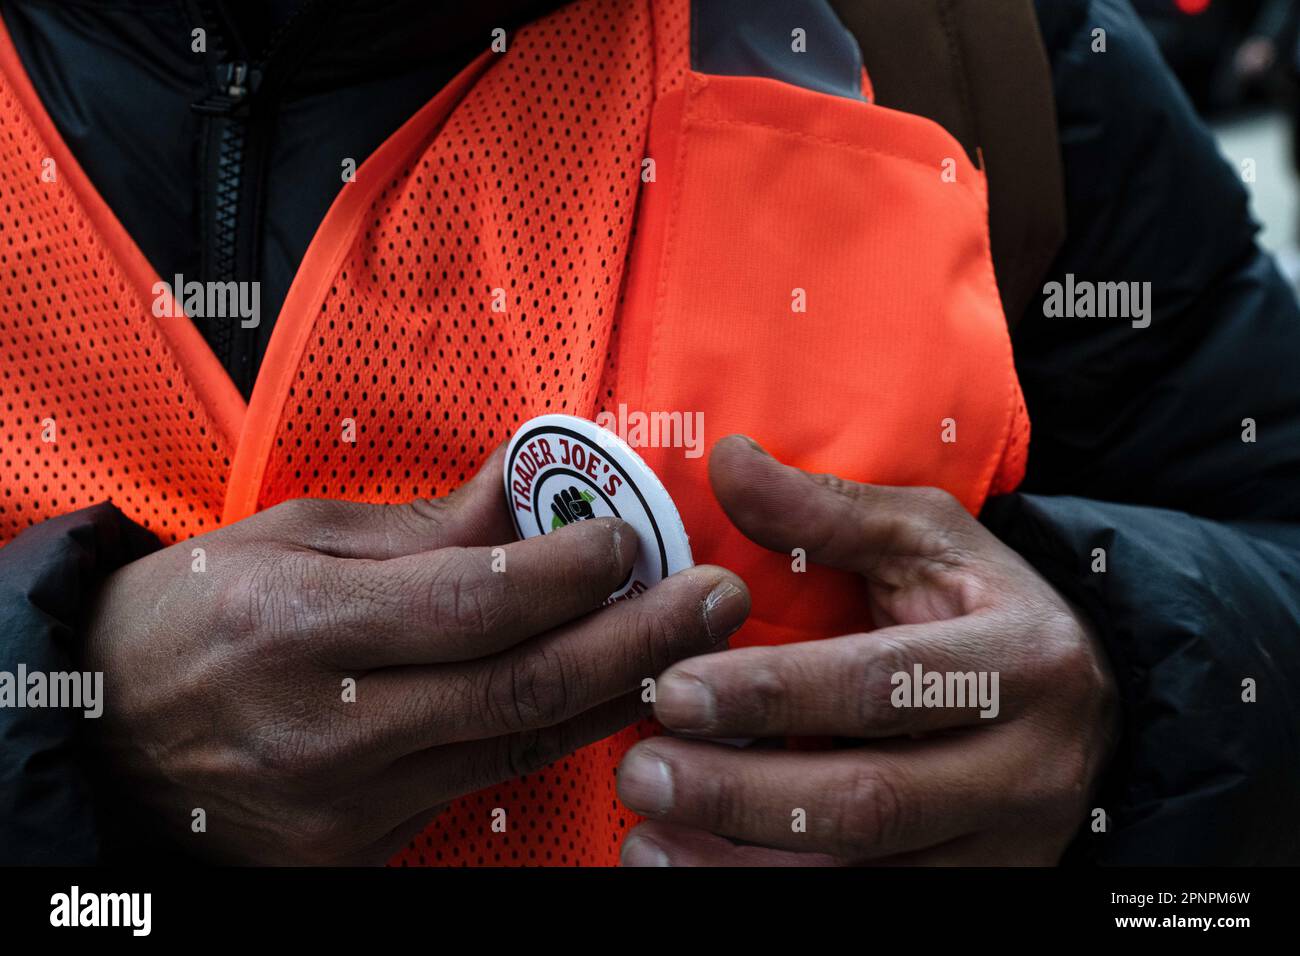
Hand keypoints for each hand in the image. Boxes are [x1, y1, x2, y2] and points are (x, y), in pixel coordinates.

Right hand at [85, 445, 749, 863]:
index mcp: (297, 626)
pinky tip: (610, 692)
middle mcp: (329, 726)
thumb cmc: (191, 614)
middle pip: (523, 684)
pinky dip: (559, 731)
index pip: (473, 601)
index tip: (629, 533)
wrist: (104, 737)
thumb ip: (421, 527)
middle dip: (641, 636)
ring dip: (621, 685)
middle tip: (719, 596)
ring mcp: (348, 803)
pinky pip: (487, 779)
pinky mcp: (361, 848)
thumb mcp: (287, 540)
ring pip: (522, 740)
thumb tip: (527, 490)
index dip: (570, 568)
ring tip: (691, 640)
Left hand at [617, 436, 1116, 864]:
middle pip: (869, 803)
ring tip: (647, 839)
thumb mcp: (929, 539)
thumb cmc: (985, 605)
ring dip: (741, 870)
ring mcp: (1006, 849)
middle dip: (742, 796)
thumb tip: (727, 461)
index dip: (773, 693)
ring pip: (865, 878)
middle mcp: (1024, 769)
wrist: (1085, 700)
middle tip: (641, 772)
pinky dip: (776, 896)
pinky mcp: (981, 894)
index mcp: (1020, 662)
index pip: (882, 685)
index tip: (672, 689)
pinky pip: (869, 911)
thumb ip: (829, 510)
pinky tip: (698, 875)